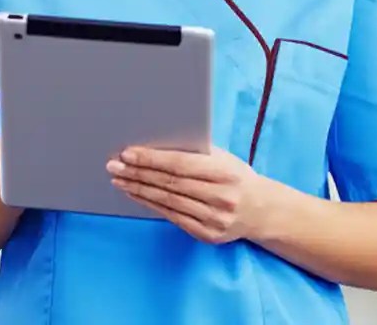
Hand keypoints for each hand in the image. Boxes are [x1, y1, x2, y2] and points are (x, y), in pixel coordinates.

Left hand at [107, 146, 270, 244]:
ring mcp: (215, 220)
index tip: (128, 153)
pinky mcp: (208, 235)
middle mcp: (221, 198)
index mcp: (225, 172)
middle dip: (138, 174)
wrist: (262, 211)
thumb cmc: (235, 176)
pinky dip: (150, 204)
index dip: (151, 159)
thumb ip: (194, 150)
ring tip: (119, 179)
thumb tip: (154, 142)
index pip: (180, 165)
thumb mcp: (223, 158)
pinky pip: (172, 217)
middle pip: (170, 184)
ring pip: (168, 202)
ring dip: (139, 190)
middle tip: (114, 165)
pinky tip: (135, 194)